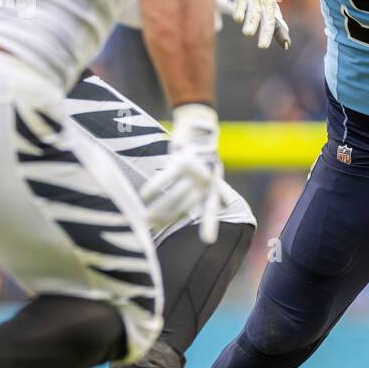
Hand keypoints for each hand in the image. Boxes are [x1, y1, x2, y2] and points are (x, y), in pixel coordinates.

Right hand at [140, 104, 223, 244]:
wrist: (199, 127)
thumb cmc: (204, 154)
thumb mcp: (212, 172)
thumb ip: (216, 189)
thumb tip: (224, 203)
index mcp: (211, 186)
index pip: (211, 209)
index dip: (210, 225)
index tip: (209, 240)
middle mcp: (205, 180)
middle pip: (185, 205)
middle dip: (168, 218)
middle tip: (149, 227)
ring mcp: (194, 170)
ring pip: (175, 194)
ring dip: (159, 207)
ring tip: (144, 217)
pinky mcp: (182, 159)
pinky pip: (167, 176)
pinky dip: (156, 186)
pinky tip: (144, 195)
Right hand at [216, 0, 290, 50]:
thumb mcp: (269, 6)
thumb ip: (276, 24)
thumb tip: (287, 44)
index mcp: (267, 1)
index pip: (269, 18)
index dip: (266, 31)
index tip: (262, 46)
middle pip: (255, 9)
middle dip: (252, 20)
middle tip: (248, 33)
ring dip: (239, 8)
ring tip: (237, 19)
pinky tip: (218, 3)